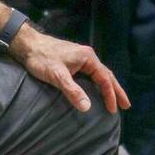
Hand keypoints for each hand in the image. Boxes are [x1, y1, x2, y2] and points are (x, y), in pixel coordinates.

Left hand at [9, 26, 129, 114]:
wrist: (28, 44)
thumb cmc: (41, 58)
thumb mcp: (57, 76)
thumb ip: (72, 91)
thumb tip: (87, 107)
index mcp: (88, 58)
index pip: (104, 79)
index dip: (110, 95)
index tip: (113, 110)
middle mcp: (87, 56)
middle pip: (107, 75)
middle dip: (116, 91)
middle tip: (126, 105)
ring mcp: (81, 58)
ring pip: (99, 74)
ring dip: (108, 87)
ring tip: (115, 99)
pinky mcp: (74, 61)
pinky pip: (91, 74)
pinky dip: (98, 83)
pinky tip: (97, 89)